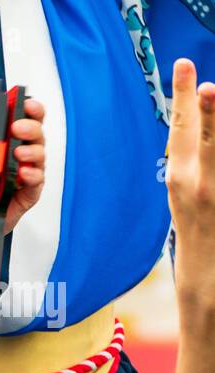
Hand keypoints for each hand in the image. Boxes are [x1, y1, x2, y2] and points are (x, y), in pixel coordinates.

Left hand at [0, 96, 46, 246]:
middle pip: (37, 133)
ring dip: (31, 150)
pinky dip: (31, 174)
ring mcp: (26, 172)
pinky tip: (21, 173)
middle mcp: (19, 153)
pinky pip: (38, 180)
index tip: (25, 103)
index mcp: (5, 140)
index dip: (29, 108)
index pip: (25, 118)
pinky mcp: (29, 192)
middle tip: (16, 127)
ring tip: (17, 152)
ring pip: (40, 154)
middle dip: (30, 126)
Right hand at [166, 58, 214, 321]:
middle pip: (210, 130)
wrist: (210, 287)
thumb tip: (201, 125)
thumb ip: (196, 165)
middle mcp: (199, 182)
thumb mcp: (188, 200)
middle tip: (212, 86)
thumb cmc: (200, 242)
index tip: (184, 65)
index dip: (182, 94)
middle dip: (213, 106)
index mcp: (180, 179)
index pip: (181, 127)